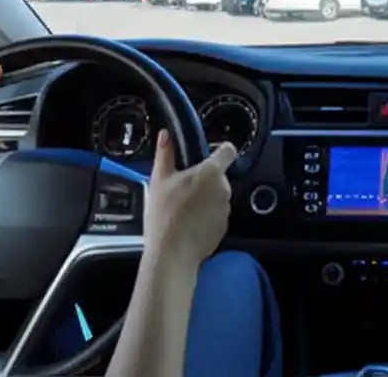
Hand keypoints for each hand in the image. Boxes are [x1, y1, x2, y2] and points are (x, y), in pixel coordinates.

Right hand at [146, 130, 237, 267]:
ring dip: (205, 199)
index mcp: (212, 172)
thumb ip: (165, 154)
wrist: (172, 253)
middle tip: (182, 190)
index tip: (208, 156)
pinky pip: (216, 216)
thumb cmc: (165, 213)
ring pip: (216, 197)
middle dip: (204, 181)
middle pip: (218, 177)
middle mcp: (224, 188)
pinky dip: (206, 217)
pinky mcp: (224, 228)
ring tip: (182, 210)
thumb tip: (166, 134)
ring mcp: (226, 210)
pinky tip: (189, 225)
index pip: (228, 151)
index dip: (220, 150)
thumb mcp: (159, 180)